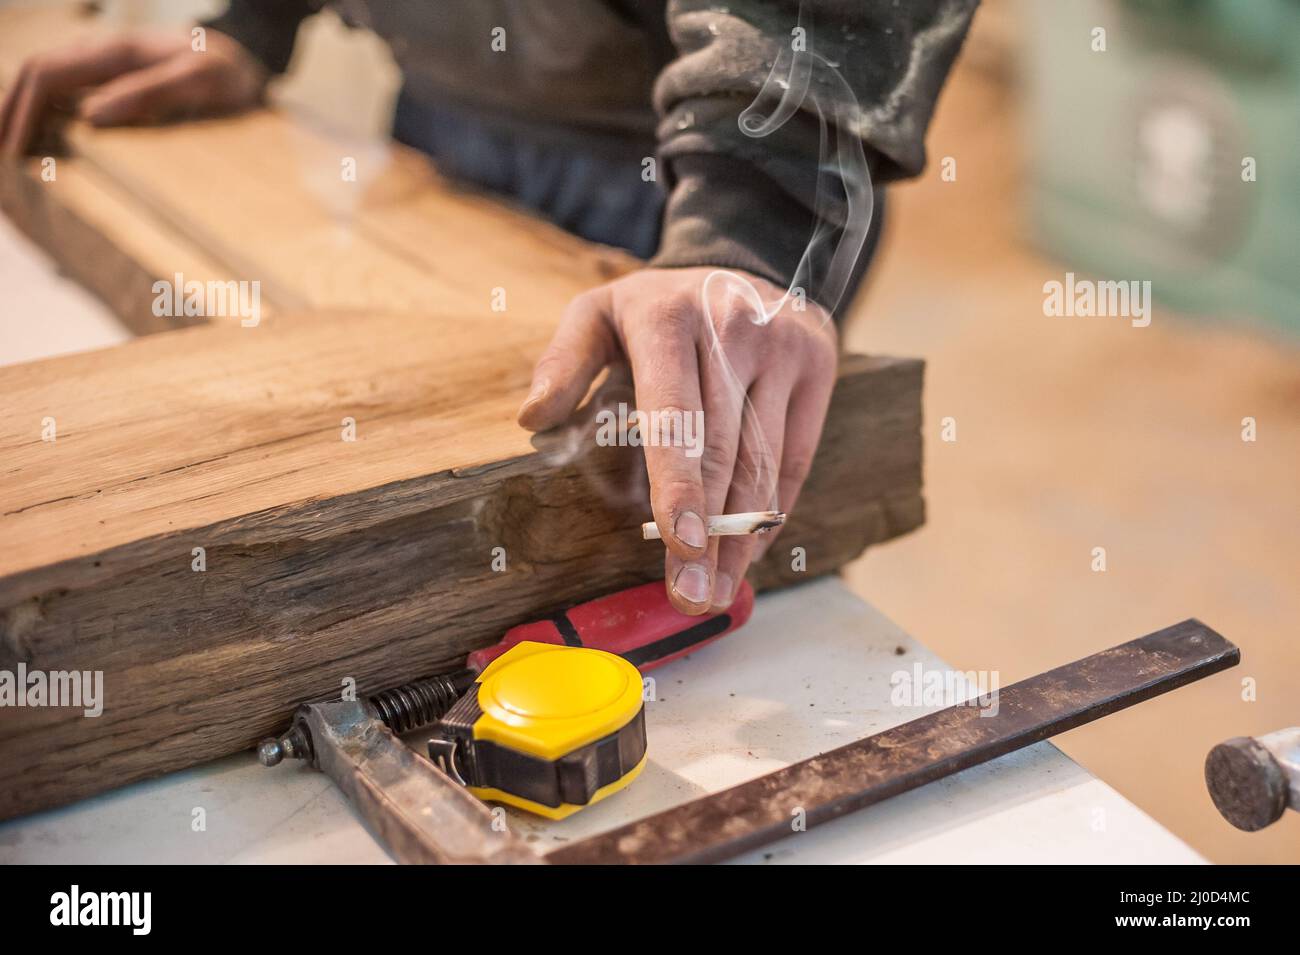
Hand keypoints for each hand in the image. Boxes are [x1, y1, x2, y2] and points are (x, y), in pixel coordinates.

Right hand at [0, 30, 266, 156]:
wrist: (250, 64)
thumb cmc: (229, 74)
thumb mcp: (199, 81)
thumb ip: (150, 93)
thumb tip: (91, 116)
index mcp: (114, 53)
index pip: (46, 75)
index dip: (22, 112)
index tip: (14, 152)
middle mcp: (102, 54)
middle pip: (35, 76)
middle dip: (9, 112)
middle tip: (4, 158)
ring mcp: (107, 67)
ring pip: (47, 83)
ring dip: (23, 113)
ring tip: (14, 153)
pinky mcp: (117, 81)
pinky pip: (69, 93)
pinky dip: (47, 116)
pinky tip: (47, 145)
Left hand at [518, 267, 837, 614]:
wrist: (742, 258)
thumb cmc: (656, 306)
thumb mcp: (597, 311)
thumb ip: (564, 362)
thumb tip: (532, 419)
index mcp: (668, 318)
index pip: (675, 411)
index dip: (678, 481)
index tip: (679, 542)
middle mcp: (733, 329)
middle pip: (724, 450)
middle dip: (708, 533)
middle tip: (690, 597)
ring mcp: (783, 348)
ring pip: (765, 462)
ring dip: (741, 537)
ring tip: (716, 592)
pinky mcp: (817, 367)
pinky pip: (796, 456)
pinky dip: (771, 512)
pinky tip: (746, 553)